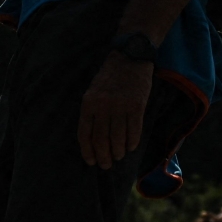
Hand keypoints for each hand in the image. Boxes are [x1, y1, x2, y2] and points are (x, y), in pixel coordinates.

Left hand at [79, 53, 151, 167]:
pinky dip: (132, 143)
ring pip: (117, 139)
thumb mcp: (93, 92)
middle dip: (103, 156)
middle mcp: (103, 106)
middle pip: (101, 140)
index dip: (88, 152)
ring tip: (118, 155)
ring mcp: (120, 106)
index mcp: (88, 103)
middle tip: (106, 164)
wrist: (130, 57)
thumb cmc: (110, 77)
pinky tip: (130, 147)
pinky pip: (134, 131)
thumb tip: (92, 141)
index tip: (91, 162)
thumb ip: (92, 113)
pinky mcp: (137, 106)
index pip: (85, 135)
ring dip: (118, 152)